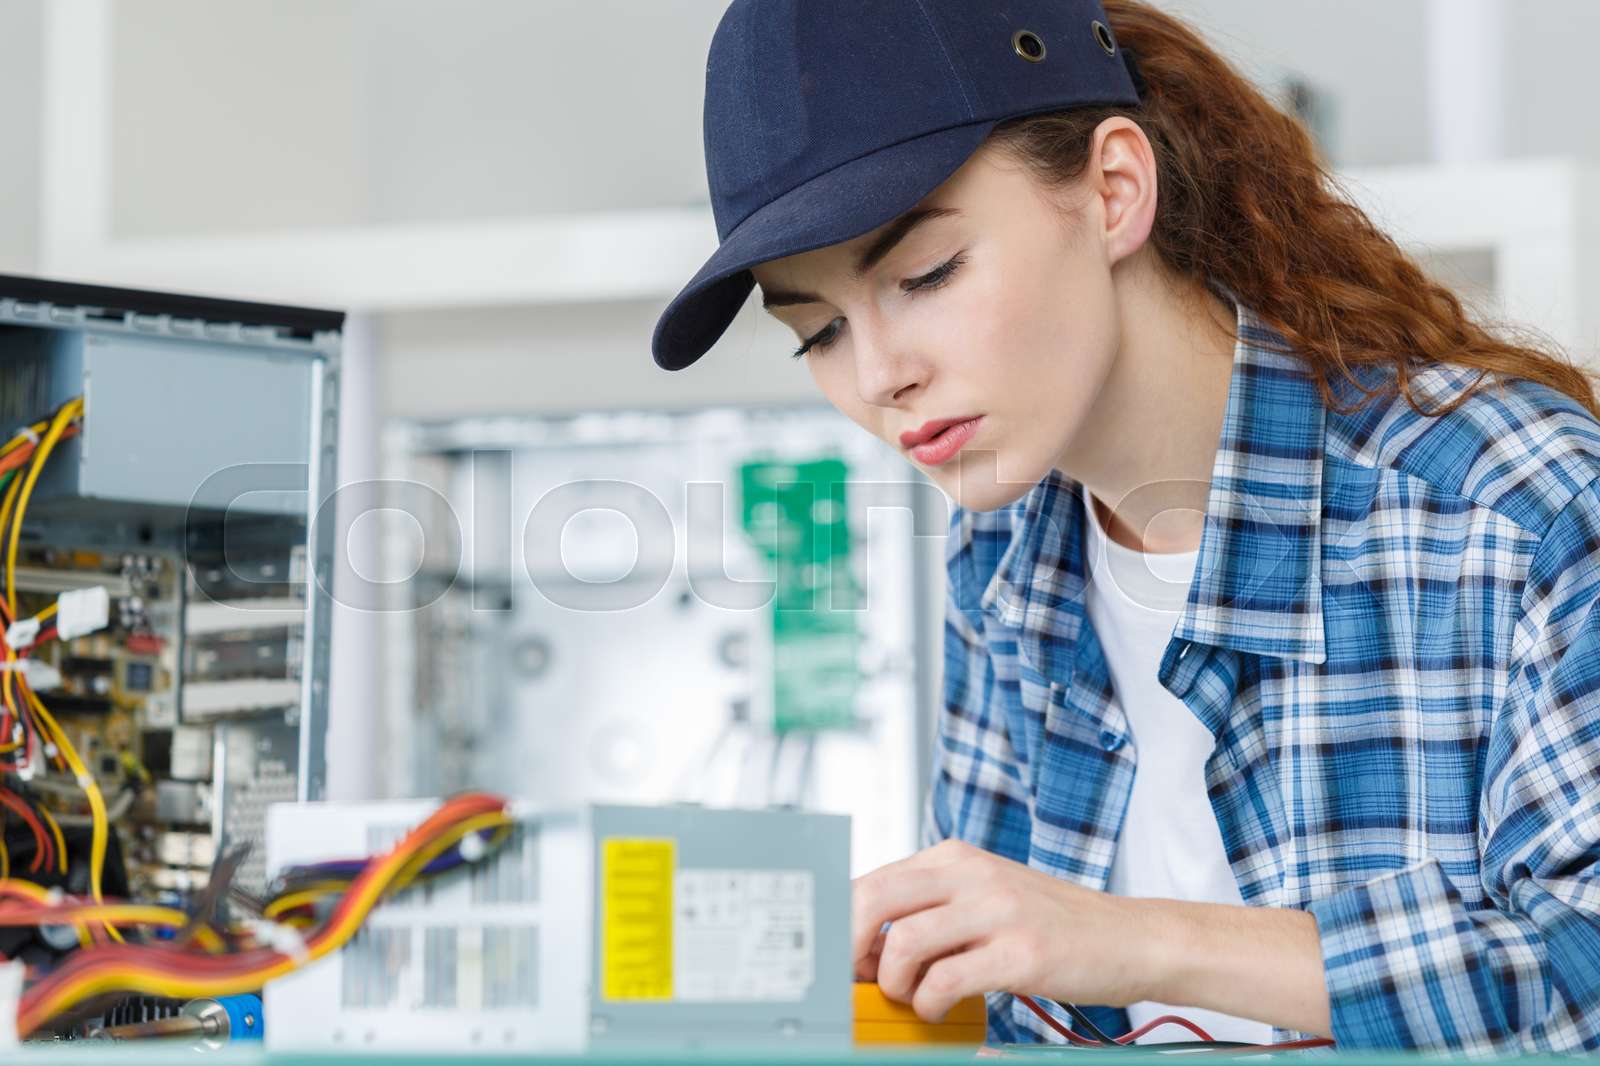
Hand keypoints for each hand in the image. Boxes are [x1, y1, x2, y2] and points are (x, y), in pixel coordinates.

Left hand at [852, 839, 1156, 1021]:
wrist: (1131, 938)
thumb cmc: (1053, 924)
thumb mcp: (987, 896)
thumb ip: (934, 906)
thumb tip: (868, 942)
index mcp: (956, 856)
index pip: (872, 880)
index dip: (846, 926)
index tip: (845, 960)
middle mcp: (972, 873)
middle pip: (874, 900)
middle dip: (852, 948)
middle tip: (863, 981)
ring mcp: (998, 910)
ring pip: (905, 941)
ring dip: (895, 982)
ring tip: (913, 997)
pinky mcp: (1021, 952)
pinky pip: (946, 979)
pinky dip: (930, 1003)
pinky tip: (942, 1008)